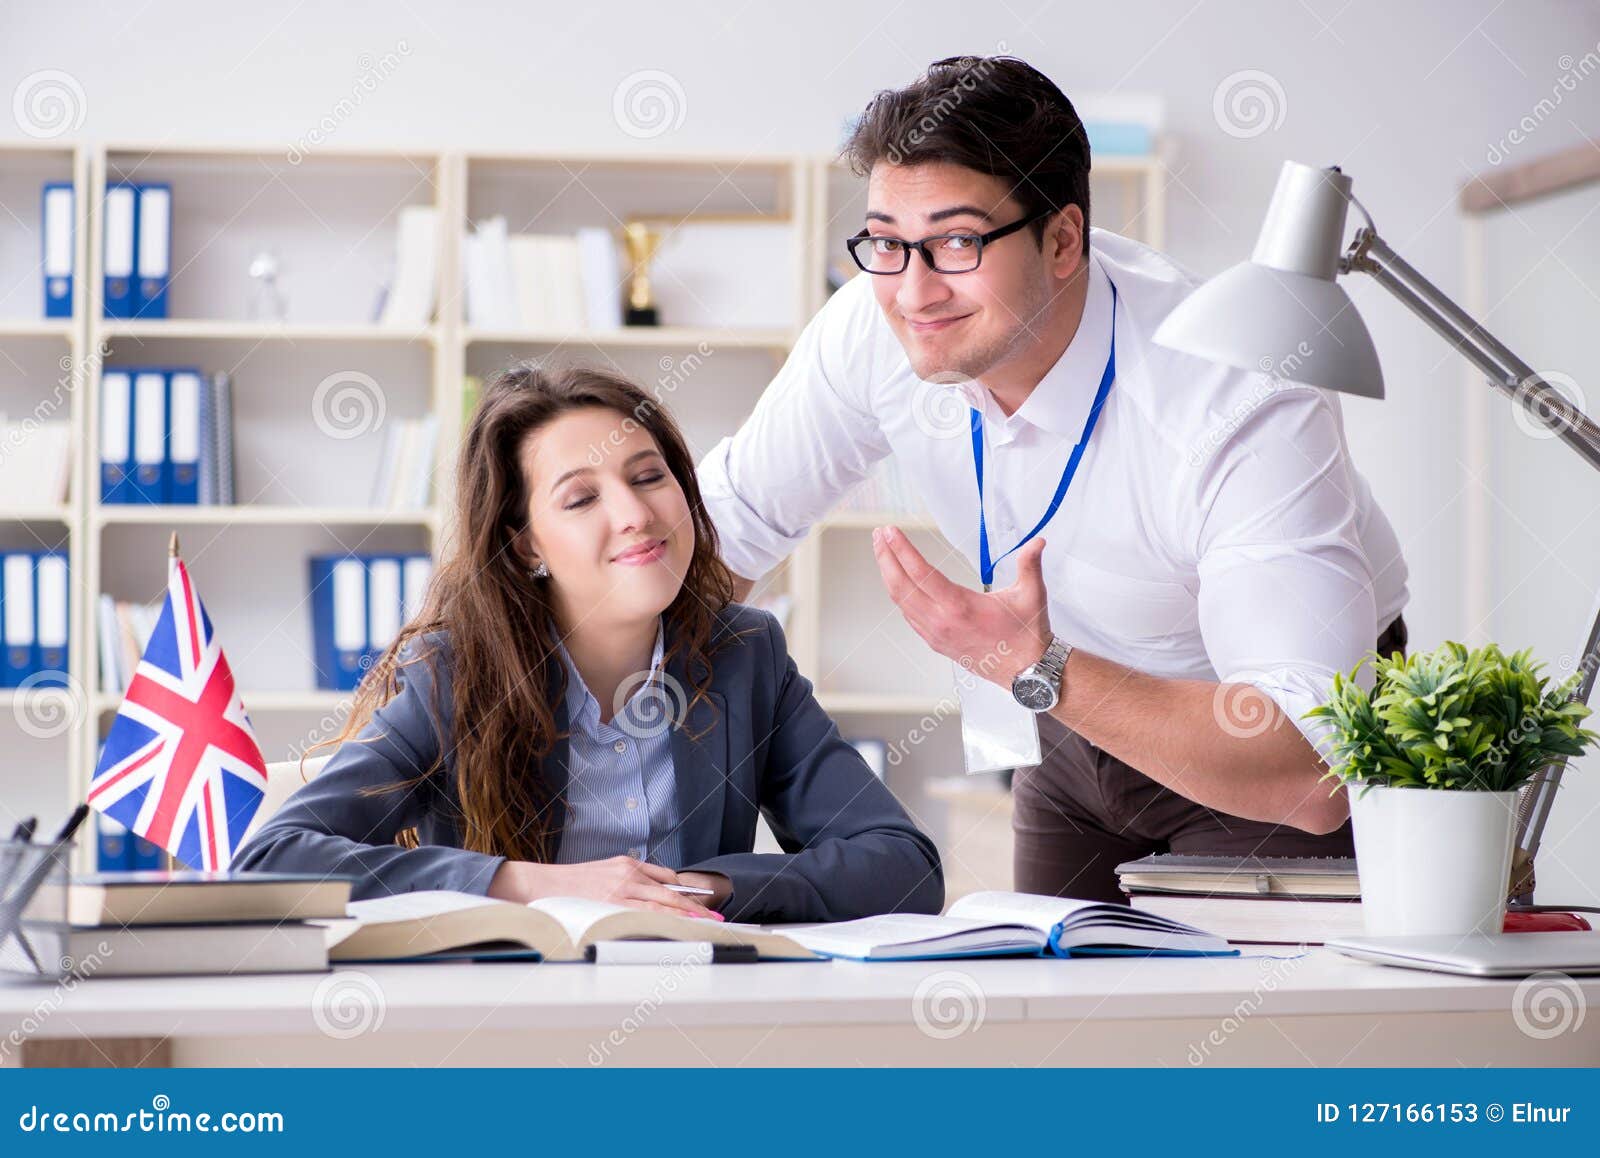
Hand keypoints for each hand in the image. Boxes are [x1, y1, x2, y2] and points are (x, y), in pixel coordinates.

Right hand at [488, 856, 723, 919]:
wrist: (542, 884)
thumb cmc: (572, 882)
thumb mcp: (605, 871)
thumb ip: (629, 879)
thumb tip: (653, 892)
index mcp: (628, 864)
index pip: (666, 878)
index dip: (686, 892)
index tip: (702, 902)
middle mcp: (628, 874)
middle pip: (670, 892)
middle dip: (695, 906)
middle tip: (715, 918)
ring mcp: (621, 890)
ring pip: (661, 904)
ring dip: (686, 916)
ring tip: (704, 926)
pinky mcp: (610, 904)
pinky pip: (643, 915)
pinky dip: (663, 922)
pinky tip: (675, 929)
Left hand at [872, 526, 1050, 687]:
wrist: (1026, 671)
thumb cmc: (1026, 633)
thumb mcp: (1032, 594)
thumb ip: (1030, 564)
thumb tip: (1038, 542)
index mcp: (959, 607)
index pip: (920, 573)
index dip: (902, 549)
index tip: (890, 531)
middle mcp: (942, 622)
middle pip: (900, 585)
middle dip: (886, 557)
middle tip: (879, 535)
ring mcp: (935, 634)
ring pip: (900, 601)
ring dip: (889, 574)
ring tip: (883, 552)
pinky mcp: (935, 642)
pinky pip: (909, 615)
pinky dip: (899, 595)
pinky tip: (898, 582)